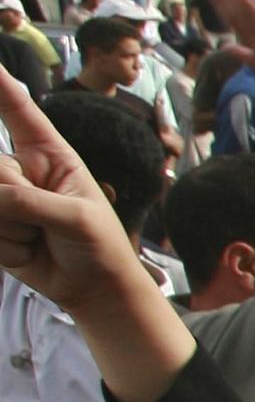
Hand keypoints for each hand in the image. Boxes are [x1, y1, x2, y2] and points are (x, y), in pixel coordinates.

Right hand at [0, 71, 150, 312]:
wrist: (94, 289)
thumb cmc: (99, 246)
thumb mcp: (77, 218)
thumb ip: (32, 202)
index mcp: (51, 156)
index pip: (18, 112)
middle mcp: (22, 171)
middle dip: (13, 201)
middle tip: (43, 222)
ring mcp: (4, 199)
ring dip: (12, 230)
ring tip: (40, 239)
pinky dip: (6, 248)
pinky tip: (28, 252)